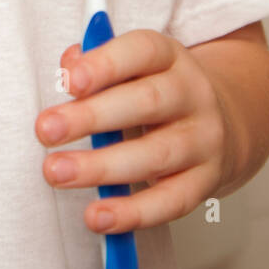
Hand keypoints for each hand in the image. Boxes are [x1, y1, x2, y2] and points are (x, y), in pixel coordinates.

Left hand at [34, 28, 234, 234]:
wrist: (222, 122)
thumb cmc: (155, 90)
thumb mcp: (132, 66)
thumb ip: (96, 63)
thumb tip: (68, 69)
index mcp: (169, 56)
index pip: (142, 51)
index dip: (105, 64)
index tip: (69, 82)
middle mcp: (192, 93)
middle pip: (145, 102)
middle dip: (91, 118)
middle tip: (45, 131)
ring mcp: (203, 139)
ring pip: (154, 155)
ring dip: (101, 167)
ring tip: (58, 173)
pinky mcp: (205, 182)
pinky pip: (171, 202)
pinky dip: (132, 213)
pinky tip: (97, 217)